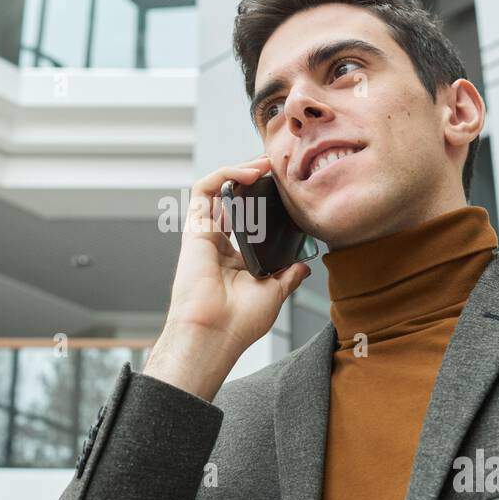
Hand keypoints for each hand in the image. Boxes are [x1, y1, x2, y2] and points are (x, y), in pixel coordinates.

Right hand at [143, 157, 311, 399]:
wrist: (215, 334)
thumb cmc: (238, 324)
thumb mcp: (274, 295)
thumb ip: (287, 276)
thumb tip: (304, 265)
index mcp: (233, 261)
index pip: (247, 222)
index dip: (263, 204)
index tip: (286, 194)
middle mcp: (217, 245)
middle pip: (231, 200)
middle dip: (253, 180)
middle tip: (278, 170)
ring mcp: (204, 235)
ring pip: (217, 189)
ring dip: (240, 171)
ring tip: (265, 165)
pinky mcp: (194, 229)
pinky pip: (203, 190)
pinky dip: (225, 175)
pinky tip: (249, 174)